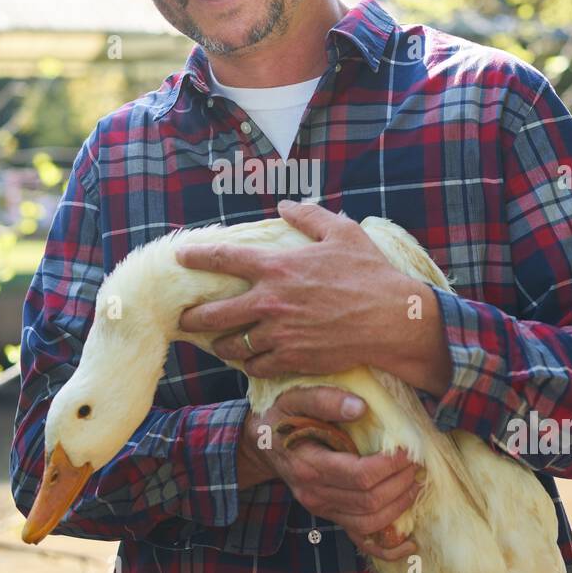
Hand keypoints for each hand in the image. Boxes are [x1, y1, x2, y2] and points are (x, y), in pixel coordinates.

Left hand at [178, 201, 446, 391]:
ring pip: (233, 345)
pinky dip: (250, 364)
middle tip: (185, 318)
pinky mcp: (292, 359)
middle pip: (215, 313)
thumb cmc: (370, 274)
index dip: (197, 256)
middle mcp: (270, 301)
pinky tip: (249, 361)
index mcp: (278, 267)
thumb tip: (285, 205)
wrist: (391, 320)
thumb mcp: (343, 233)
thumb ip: (310, 216)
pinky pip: (257, 366)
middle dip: (194, 316)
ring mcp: (279, 334)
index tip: (180, 256)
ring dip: (221, 344)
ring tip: (217, 343)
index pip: (224, 258)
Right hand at [239, 385, 420, 560]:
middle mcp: (315, 494)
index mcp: (309, 466)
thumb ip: (325, 399)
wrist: (261, 443)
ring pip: (370, 523)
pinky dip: (388, 547)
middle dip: (401, 484)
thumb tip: (361, 406)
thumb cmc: (281, 416)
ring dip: (400, 506)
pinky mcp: (330, 516)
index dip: (390, 466)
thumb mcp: (295, 398)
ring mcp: (322, 509)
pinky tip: (409, 542)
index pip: (360, 476)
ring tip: (415, 483)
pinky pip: (361, 540)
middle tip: (418, 463)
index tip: (409, 450)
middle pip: (370, 501)